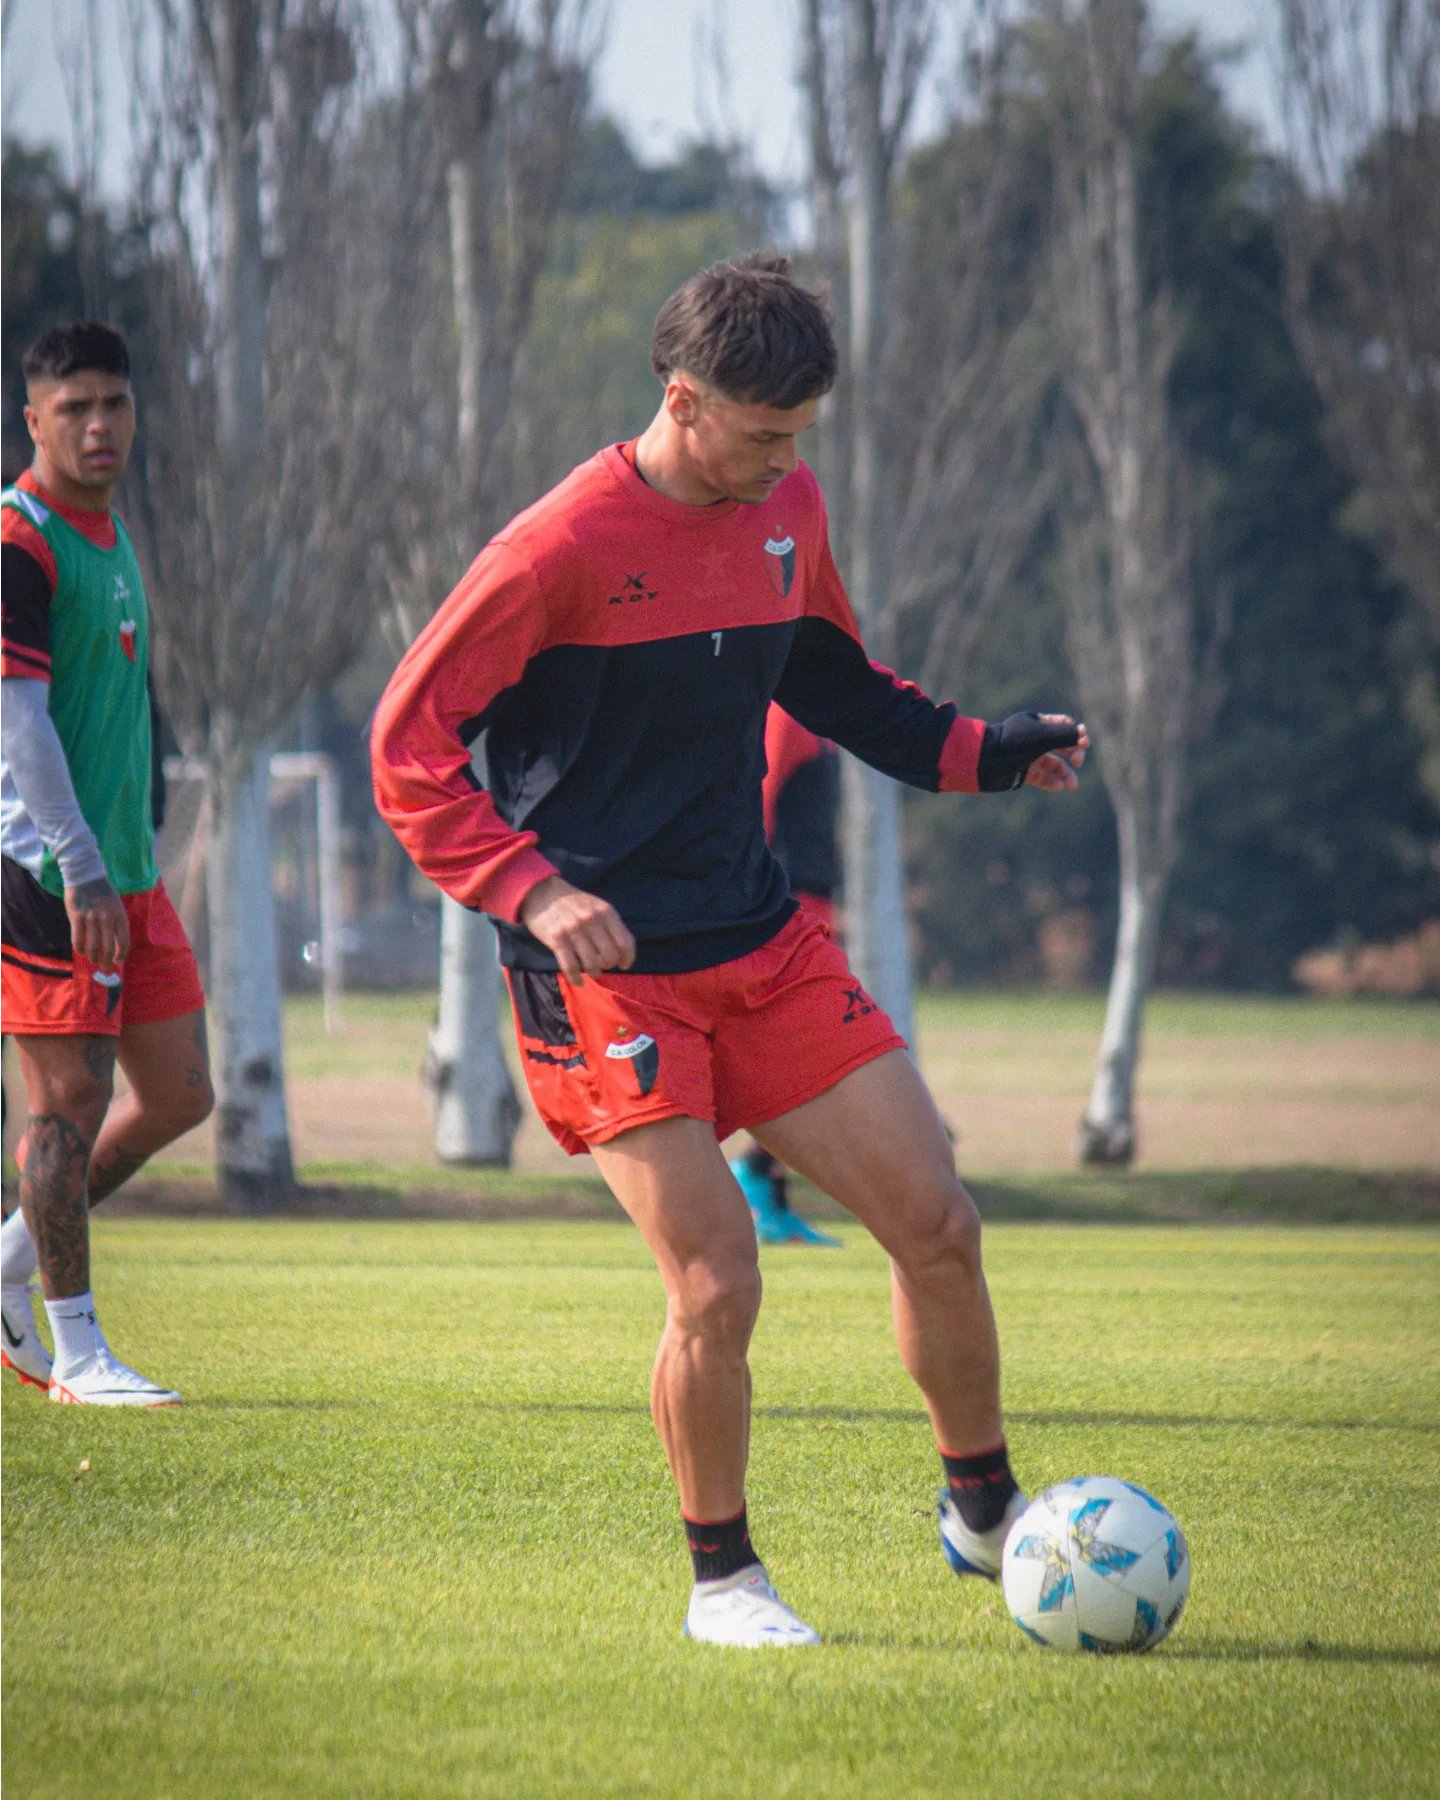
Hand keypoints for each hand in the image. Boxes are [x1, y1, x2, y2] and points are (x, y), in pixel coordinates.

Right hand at [65, 875, 128, 969]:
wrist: (86, 877)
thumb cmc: (103, 895)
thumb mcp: (116, 908)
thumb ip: (117, 926)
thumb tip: (116, 948)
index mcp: (120, 917)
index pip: (124, 943)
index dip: (120, 956)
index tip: (117, 962)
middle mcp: (107, 919)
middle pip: (108, 949)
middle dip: (106, 962)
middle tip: (104, 968)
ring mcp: (91, 918)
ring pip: (92, 947)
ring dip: (93, 957)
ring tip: (93, 959)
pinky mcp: (77, 917)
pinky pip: (78, 940)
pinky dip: (80, 949)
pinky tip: (81, 950)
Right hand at [518, 875, 635, 982]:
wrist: (542, 891)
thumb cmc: (573, 902)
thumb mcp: (596, 906)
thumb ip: (610, 924)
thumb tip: (622, 952)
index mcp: (605, 911)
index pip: (625, 942)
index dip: (628, 958)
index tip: (624, 964)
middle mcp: (591, 920)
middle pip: (610, 956)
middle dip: (609, 965)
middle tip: (603, 965)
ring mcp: (573, 929)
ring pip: (592, 964)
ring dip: (594, 973)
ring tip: (591, 972)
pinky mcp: (556, 938)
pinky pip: (570, 967)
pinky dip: (576, 978)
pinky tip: (578, 981)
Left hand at [978, 712, 1089, 792]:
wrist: (984, 761)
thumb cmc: (1012, 744)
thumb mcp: (1042, 737)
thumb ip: (1064, 735)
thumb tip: (1083, 733)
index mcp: (1036, 723)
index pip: (1063, 725)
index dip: (1076, 734)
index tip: (1084, 743)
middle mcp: (1032, 738)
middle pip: (1061, 745)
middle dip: (1073, 753)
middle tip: (1078, 762)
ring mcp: (1027, 755)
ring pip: (1052, 764)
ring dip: (1065, 774)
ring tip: (1072, 785)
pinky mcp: (1021, 771)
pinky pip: (1041, 777)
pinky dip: (1051, 782)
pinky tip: (1059, 787)